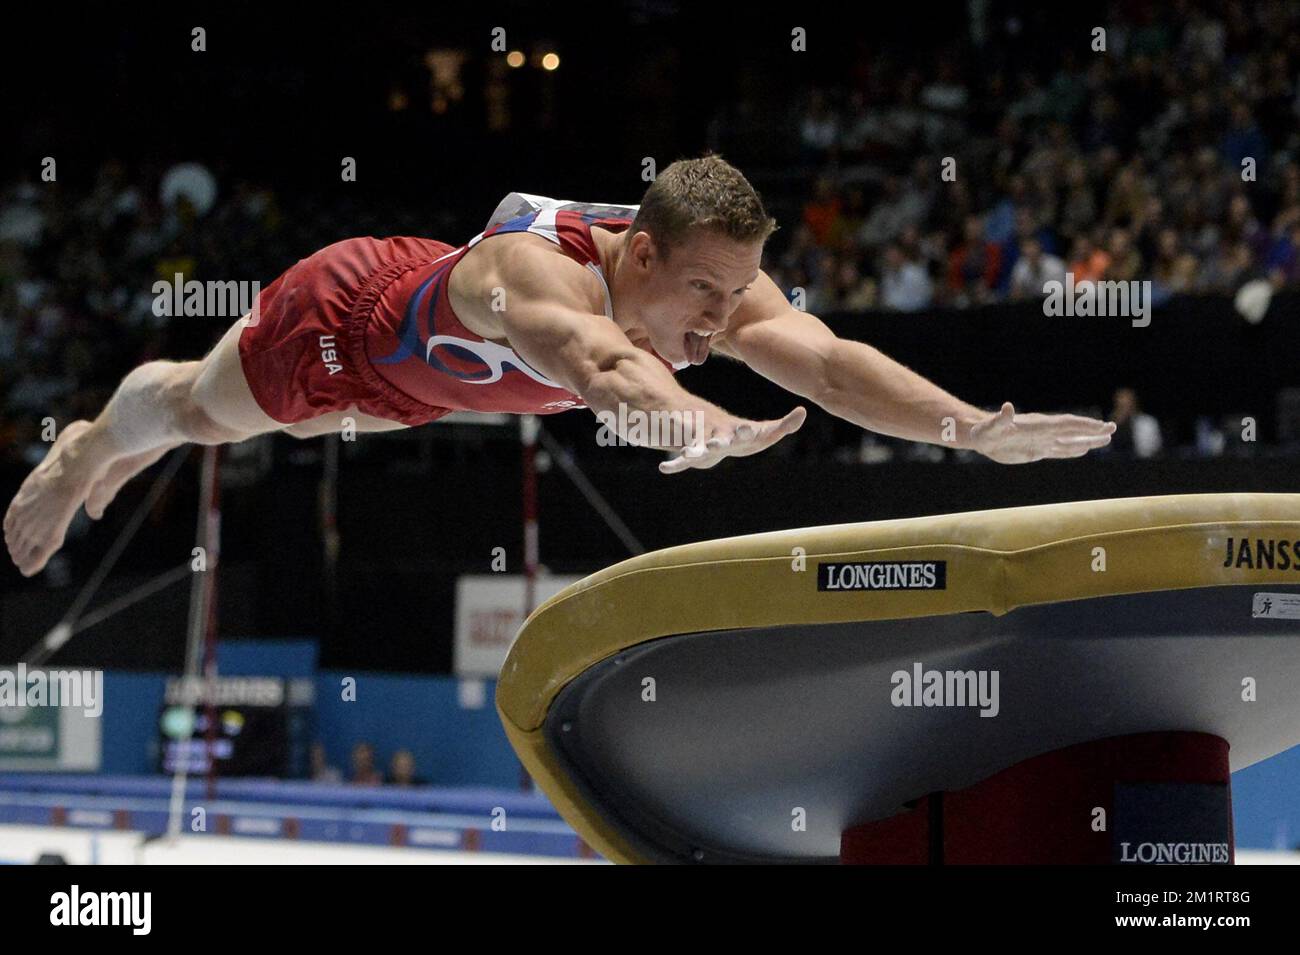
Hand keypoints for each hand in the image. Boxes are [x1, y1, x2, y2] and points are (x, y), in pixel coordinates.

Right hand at [660, 407, 805, 473]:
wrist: (711, 433)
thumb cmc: (742, 434)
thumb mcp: (763, 431)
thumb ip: (784, 424)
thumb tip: (802, 412)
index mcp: (738, 433)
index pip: (745, 432)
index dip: (747, 432)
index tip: (748, 430)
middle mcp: (720, 438)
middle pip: (721, 441)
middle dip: (721, 443)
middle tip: (718, 446)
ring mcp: (705, 445)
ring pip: (699, 449)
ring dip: (696, 452)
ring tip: (689, 454)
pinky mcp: (694, 456)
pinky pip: (682, 462)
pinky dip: (675, 465)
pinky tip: (665, 469)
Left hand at [969, 402, 1115, 463]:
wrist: (980, 436)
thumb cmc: (986, 431)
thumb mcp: (993, 426)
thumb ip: (1001, 418)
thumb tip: (1007, 407)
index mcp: (1038, 425)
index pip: (1066, 424)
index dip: (1084, 425)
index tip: (1101, 426)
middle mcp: (1043, 431)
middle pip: (1073, 430)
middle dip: (1093, 430)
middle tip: (1113, 429)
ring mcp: (1041, 440)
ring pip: (1070, 441)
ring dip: (1088, 440)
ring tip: (1107, 438)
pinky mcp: (1036, 450)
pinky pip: (1059, 450)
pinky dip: (1073, 450)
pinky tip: (1084, 449)